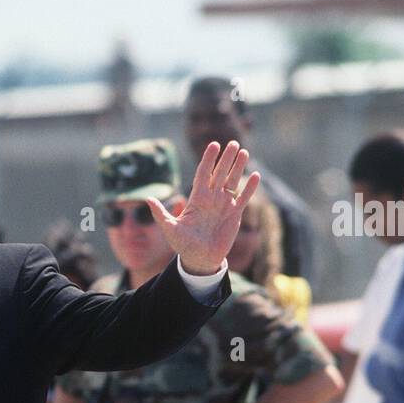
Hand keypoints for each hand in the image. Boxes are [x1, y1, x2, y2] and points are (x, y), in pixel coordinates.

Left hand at [147, 140, 259, 274]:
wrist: (200, 259)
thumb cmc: (183, 245)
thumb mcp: (170, 229)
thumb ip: (161, 214)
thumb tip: (148, 199)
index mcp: (197, 198)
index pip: (203, 173)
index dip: (208, 159)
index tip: (214, 145)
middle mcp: (211, 198)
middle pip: (219, 173)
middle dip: (226, 158)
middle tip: (232, 142)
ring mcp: (223, 205)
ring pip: (232, 181)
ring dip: (238, 167)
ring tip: (244, 151)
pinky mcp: (234, 215)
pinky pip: (244, 198)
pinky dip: (250, 188)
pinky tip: (255, 175)